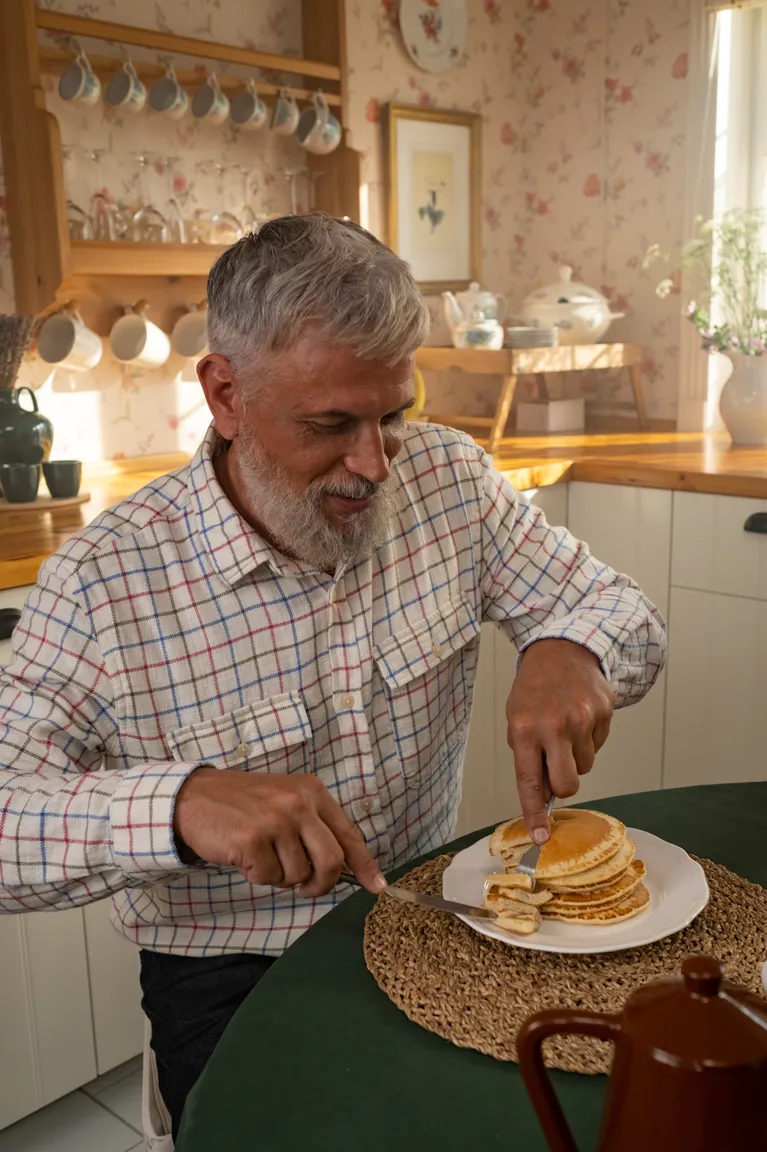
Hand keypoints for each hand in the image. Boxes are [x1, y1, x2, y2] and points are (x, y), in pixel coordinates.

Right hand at [173, 769, 386, 898]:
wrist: (194, 797)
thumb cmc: (242, 804)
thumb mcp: (285, 801)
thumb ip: (313, 827)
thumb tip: (343, 867)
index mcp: (312, 792)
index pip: (349, 834)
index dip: (364, 864)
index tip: (376, 886)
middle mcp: (298, 803)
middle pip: (331, 861)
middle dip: (320, 884)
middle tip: (305, 888)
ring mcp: (276, 820)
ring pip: (297, 874)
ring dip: (279, 876)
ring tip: (261, 855)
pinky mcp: (252, 839)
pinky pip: (268, 878)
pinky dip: (257, 876)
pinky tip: (244, 855)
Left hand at [505, 639, 614, 843]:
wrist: (561, 650)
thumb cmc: (533, 690)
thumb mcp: (516, 718)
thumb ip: (527, 756)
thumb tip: (542, 796)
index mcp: (525, 729)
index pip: (530, 781)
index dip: (535, 813)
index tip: (540, 838)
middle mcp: (555, 726)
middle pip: (567, 784)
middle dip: (563, 786)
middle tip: (557, 770)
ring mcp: (583, 718)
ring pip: (585, 766)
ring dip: (576, 757)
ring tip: (566, 730)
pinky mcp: (604, 712)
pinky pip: (599, 745)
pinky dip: (590, 739)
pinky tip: (580, 718)